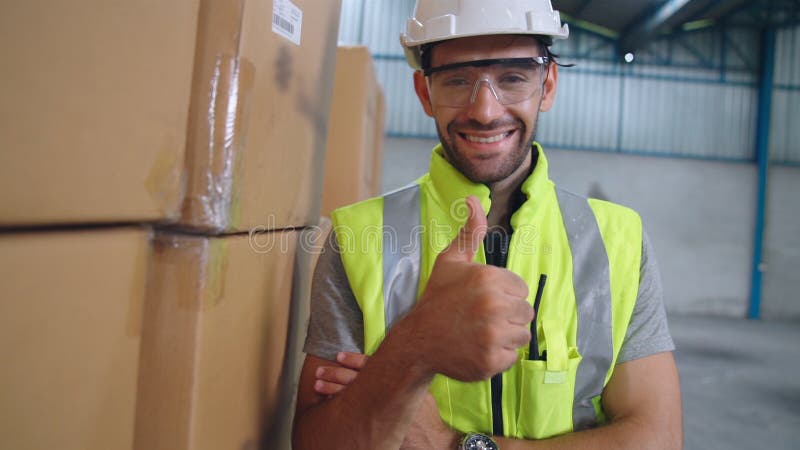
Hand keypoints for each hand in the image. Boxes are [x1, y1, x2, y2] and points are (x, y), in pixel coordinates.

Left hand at [314, 353, 458, 448]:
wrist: (430, 439)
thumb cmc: (425, 413)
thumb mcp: (418, 389)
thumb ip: (405, 376)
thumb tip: (393, 358)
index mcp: (395, 382)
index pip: (370, 366)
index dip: (352, 360)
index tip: (338, 356)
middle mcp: (384, 396)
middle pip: (354, 382)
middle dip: (334, 376)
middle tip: (319, 372)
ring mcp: (377, 413)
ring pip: (347, 399)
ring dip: (331, 391)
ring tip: (317, 386)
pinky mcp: (373, 427)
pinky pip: (349, 418)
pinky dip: (337, 412)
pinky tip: (325, 408)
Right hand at [399, 196, 533, 381]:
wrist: (417, 341)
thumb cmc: (438, 299)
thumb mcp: (451, 261)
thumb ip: (469, 232)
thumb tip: (474, 198)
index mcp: (487, 278)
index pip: (521, 288)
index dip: (504, 294)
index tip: (483, 299)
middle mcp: (493, 305)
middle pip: (525, 311)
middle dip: (507, 315)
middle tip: (482, 318)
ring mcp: (493, 335)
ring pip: (522, 335)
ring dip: (506, 336)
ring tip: (481, 332)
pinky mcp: (492, 361)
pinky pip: (513, 357)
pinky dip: (498, 356)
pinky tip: (478, 348)